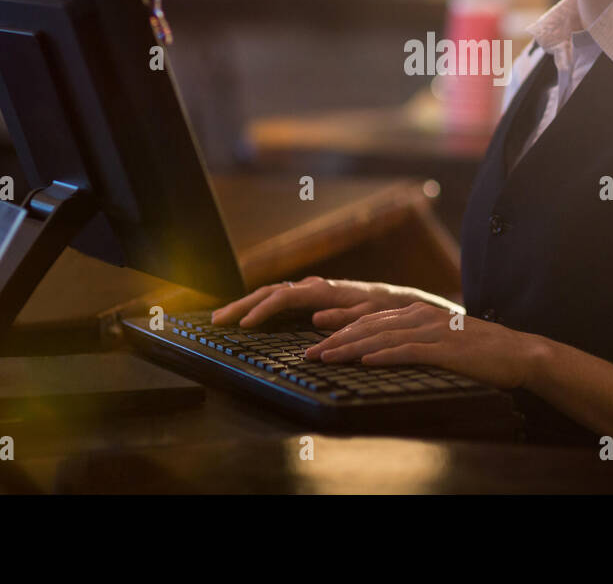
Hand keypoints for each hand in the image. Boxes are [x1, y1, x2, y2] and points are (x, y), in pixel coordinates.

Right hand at [211, 276, 424, 329]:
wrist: (396, 300)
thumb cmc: (384, 309)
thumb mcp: (370, 316)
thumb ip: (344, 316)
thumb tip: (316, 317)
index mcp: (324, 290)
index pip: (284, 296)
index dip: (263, 310)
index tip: (244, 325)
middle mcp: (313, 286)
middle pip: (269, 291)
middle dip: (241, 305)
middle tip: (216, 321)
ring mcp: (310, 290)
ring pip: (270, 293)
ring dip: (245, 304)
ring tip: (220, 318)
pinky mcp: (310, 296)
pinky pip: (278, 298)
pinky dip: (258, 305)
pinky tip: (244, 317)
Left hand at [302, 302, 540, 390]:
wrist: (517, 352)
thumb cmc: (480, 350)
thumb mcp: (442, 338)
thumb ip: (415, 338)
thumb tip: (385, 347)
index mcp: (418, 312)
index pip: (370, 318)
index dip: (340, 327)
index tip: (315, 336)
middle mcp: (421, 316)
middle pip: (369, 326)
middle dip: (335, 339)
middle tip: (309, 353)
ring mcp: (433, 332)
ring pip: (381, 337)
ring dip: (350, 348)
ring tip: (326, 358)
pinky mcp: (445, 350)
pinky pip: (408, 351)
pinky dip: (384, 355)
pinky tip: (365, 361)